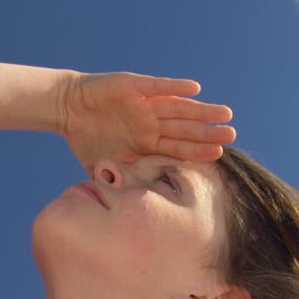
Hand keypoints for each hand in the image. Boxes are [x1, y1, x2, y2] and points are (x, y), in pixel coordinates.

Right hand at [59, 70, 235, 173]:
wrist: (67, 110)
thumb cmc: (85, 140)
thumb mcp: (104, 166)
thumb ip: (117, 183)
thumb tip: (123, 212)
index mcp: (147, 142)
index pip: (178, 148)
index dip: (198, 151)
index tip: (219, 156)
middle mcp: (151, 122)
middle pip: (185, 128)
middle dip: (207, 132)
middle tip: (232, 133)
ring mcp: (145, 103)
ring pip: (178, 108)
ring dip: (201, 110)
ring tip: (225, 112)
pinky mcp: (134, 86)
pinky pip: (158, 86)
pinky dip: (175, 87)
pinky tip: (196, 90)